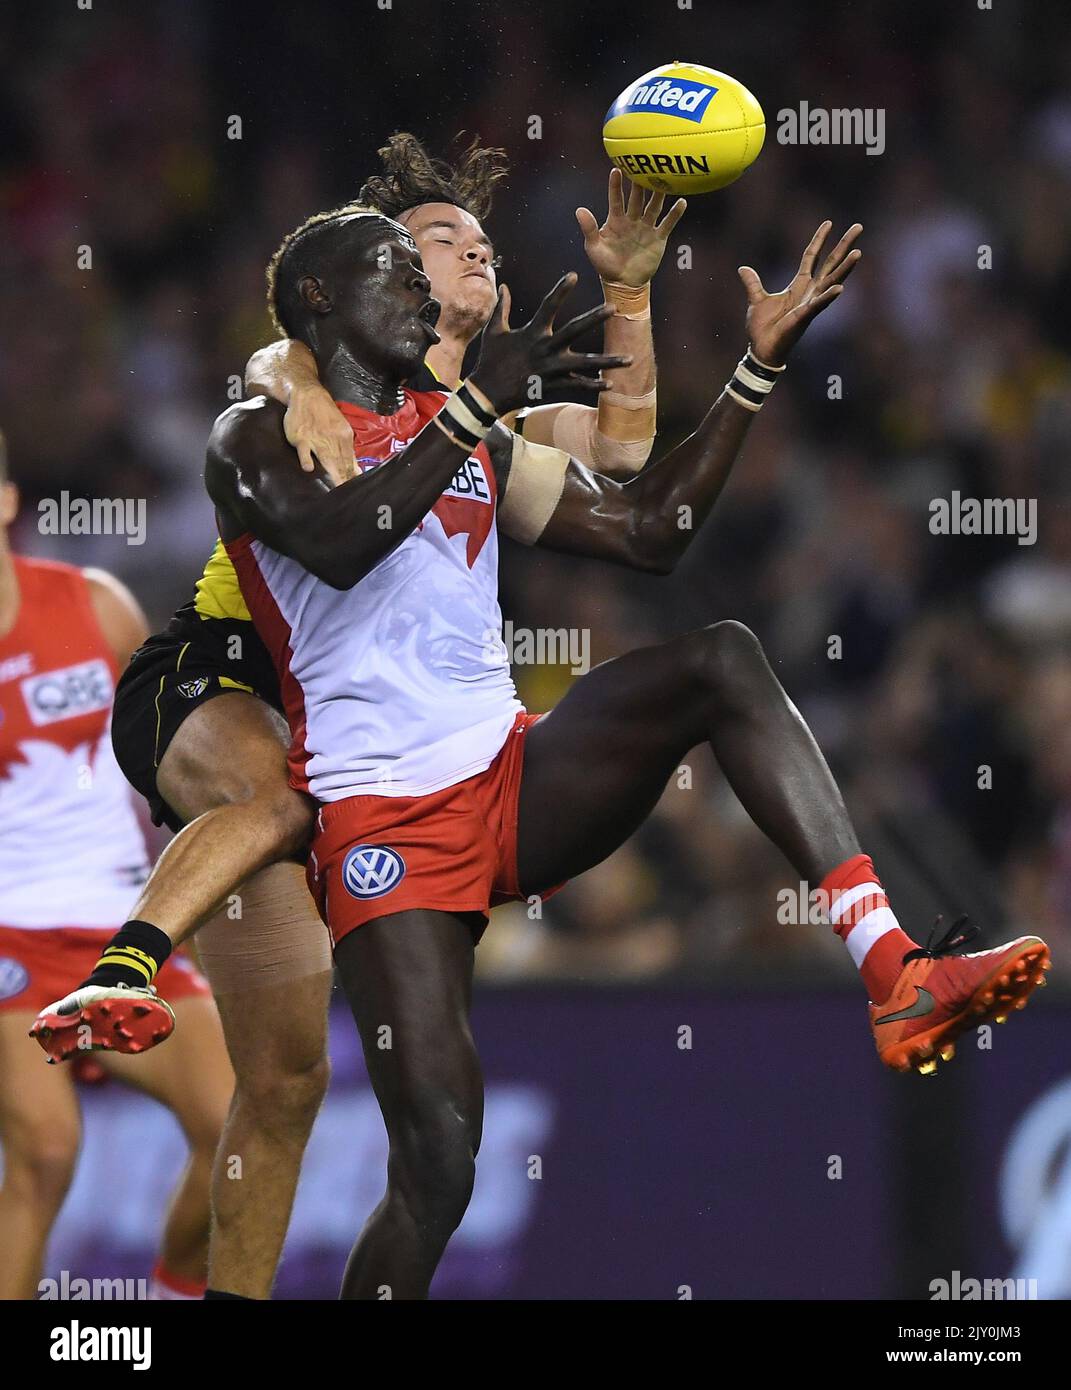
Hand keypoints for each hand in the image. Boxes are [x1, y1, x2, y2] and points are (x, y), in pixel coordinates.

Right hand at [283, 385, 354, 482]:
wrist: (308, 394)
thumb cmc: (325, 414)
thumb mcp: (341, 430)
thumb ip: (347, 450)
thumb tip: (356, 471)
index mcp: (345, 438)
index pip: (350, 461)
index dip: (353, 477)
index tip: (357, 491)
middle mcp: (333, 439)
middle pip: (340, 463)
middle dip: (345, 479)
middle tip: (349, 495)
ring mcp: (316, 438)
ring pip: (326, 458)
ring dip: (332, 472)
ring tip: (337, 487)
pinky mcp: (301, 437)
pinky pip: (304, 449)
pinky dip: (306, 458)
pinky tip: (308, 469)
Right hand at [469, 275, 631, 414]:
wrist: (486, 393)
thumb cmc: (490, 360)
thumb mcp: (494, 331)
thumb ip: (502, 307)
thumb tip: (503, 286)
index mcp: (532, 332)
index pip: (549, 305)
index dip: (561, 290)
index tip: (573, 275)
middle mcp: (545, 348)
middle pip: (574, 330)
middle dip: (595, 318)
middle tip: (614, 308)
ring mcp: (550, 368)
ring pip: (585, 363)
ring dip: (608, 361)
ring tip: (629, 359)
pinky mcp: (552, 385)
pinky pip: (577, 384)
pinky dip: (593, 385)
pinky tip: (611, 384)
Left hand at [576, 169, 686, 287]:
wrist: (623, 283)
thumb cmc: (606, 265)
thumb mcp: (593, 248)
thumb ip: (589, 229)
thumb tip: (579, 210)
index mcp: (616, 220)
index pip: (616, 199)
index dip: (615, 185)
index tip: (616, 169)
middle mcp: (632, 220)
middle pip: (637, 197)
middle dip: (640, 182)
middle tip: (644, 165)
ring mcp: (646, 228)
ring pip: (653, 206)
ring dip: (659, 193)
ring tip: (665, 177)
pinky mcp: (658, 238)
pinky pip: (667, 224)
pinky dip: (675, 214)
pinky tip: (682, 202)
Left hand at [738, 221, 862, 366]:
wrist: (762, 349)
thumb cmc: (763, 328)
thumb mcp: (757, 299)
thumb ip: (753, 283)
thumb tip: (743, 268)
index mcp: (799, 285)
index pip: (811, 256)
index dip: (819, 240)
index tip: (829, 222)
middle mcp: (809, 292)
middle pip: (830, 264)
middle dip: (844, 246)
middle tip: (858, 227)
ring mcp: (810, 303)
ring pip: (832, 282)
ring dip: (845, 268)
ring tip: (858, 253)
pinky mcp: (804, 316)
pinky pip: (819, 305)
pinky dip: (829, 297)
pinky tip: (841, 288)